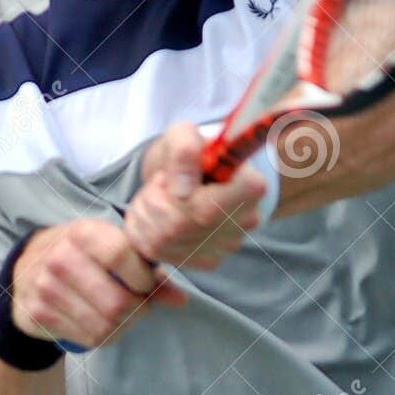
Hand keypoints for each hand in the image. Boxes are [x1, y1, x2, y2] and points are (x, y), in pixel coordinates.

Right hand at [11, 219, 185, 350]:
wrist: (25, 270)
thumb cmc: (81, 256)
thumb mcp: (110, 248)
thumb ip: (147, 271)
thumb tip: (180, 299)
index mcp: (82, 233)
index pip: (121, 256)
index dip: (142, 278)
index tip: (145, 284)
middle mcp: (59, 258)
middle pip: (117, 301)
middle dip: (139, 310)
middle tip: (139, 306)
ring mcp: (46, 288)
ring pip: (105, 325)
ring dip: (124, 326)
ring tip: (123, 315)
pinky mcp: (38, 315)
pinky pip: (88, 338)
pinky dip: (105, 336)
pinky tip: (104, 323)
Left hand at [127, 123, 266, 269]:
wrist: (188, 175)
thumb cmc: (189, 153)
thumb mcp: (183, 134)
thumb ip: (185, 149)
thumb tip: (183, 191)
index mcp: (249, 187)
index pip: (205, 207)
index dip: (174, 194)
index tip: (168, 177)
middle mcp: (244, 221)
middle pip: (177, 225)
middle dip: (153, 201)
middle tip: (158, 184)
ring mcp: (226, 245)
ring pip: (163, 241)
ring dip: (146, 214)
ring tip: (156, 197)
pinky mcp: (206, 260)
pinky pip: (158, 253)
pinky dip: (146, 231)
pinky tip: (157, 216)